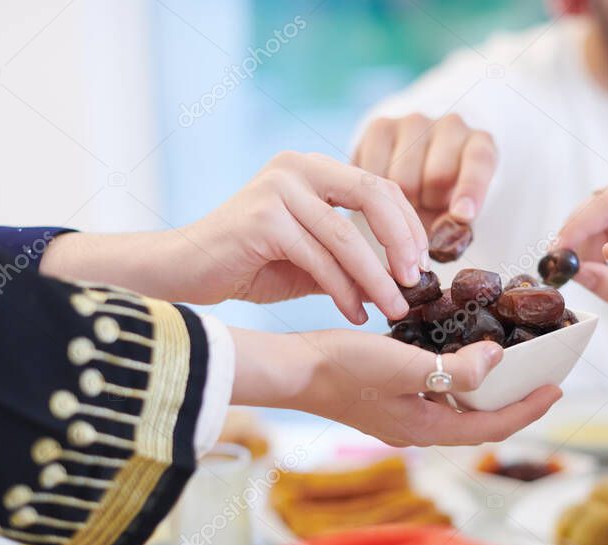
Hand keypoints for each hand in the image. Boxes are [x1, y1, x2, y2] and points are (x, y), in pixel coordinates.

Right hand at [43, 152, 428, 322]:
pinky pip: (319, 258)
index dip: (408, 224)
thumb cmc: (251, 264)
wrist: (184, 272)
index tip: (423, 263)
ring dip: (377, 278)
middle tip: (417, 282)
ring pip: (346, 237)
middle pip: (373, 196)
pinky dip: (343, 290)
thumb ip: (351, 254)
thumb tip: (406, 276)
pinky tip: (356, 313)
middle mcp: (296, 167)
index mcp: (312, 168)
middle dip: (402, 242)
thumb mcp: (312, 255)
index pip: (378, 185)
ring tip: (394, 309)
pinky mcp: (262, 219)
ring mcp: (277, 189)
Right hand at [231, 328, 561, 446]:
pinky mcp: (390, 401)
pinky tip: (461, 359)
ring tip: (512, 367)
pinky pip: (438, 397)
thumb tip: (497, 359)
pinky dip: (459, 382)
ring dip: (488, 392)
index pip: (492, 426)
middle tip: (541, 377)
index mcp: (426, 428)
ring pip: (460, 410)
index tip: (557, 388)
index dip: (529, 409)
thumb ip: (453, 369)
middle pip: (480, 422)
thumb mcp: (403, 365)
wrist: (292, 371)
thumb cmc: (342, 368)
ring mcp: (403, 417)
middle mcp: (418, 429)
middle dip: (514, 402)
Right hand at [354, 114, 496, 226]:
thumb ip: (455, 227)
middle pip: (436, 176)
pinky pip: (374, 171)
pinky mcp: (381, 126)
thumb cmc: (445, 198)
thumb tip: (440, 238)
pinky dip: (377, 192)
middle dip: (430, 205)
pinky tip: (385, 193)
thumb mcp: (458, 214)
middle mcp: (450, 126)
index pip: (478, 161)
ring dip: (401, 202)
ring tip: (407, 200)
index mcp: (480, 144)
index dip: (471, 188)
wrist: (417, 169)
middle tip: (427, 210)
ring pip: (402, 179)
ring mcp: (414, 123)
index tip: (462, 215)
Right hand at [553, 173, 607, 302]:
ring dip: (583, 240)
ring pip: (588, 209)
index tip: (559, 249)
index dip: (581, 226)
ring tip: (595, 264)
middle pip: (597, 205)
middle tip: (567, 267)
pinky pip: (590, 212)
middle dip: (577, 239)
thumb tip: (576, 271)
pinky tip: (598, 252)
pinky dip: (587, 236)